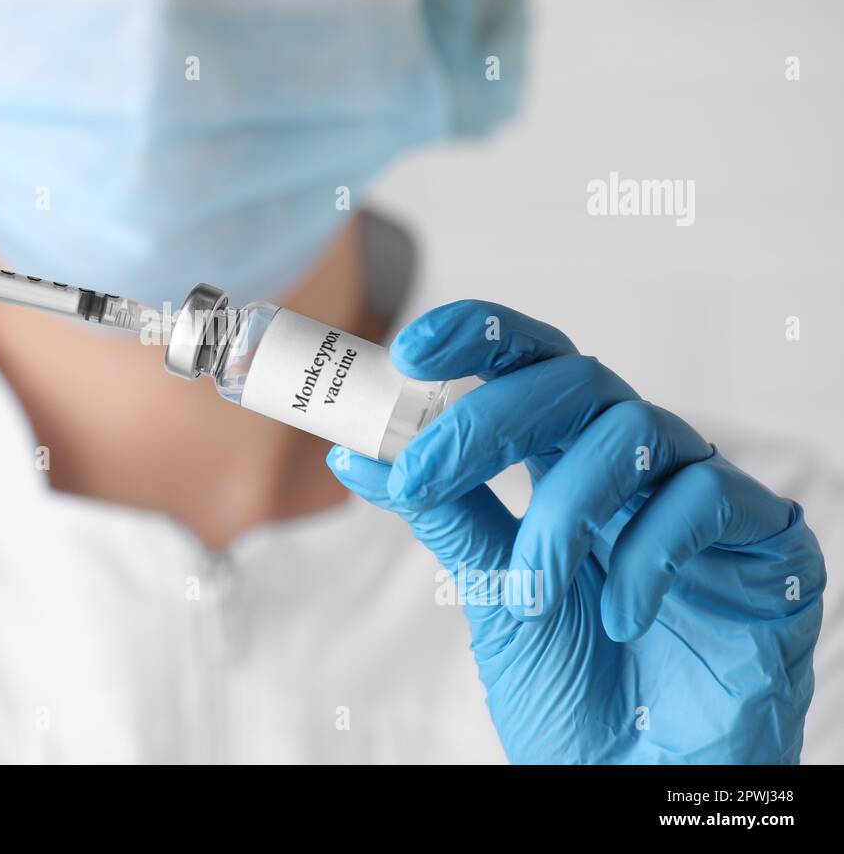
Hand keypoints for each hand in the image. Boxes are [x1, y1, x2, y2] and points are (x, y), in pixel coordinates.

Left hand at [329, 300, 824, 762]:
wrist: (638, 786)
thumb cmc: (571, 691)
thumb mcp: (494, 592)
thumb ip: (444, 512)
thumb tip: (357, 450)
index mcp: (565, 464)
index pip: (527, 368)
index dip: (475, 339)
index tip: (410, 347)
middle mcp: (634, 467)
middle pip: (574, 380)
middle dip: (489, 418)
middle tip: (423, 471)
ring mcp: (700, 497)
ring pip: (635, 432)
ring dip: (563, 511)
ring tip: (529, 592)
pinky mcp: (768, 542)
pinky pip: (708, 499)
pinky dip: (649, 556)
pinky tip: (621, 618)